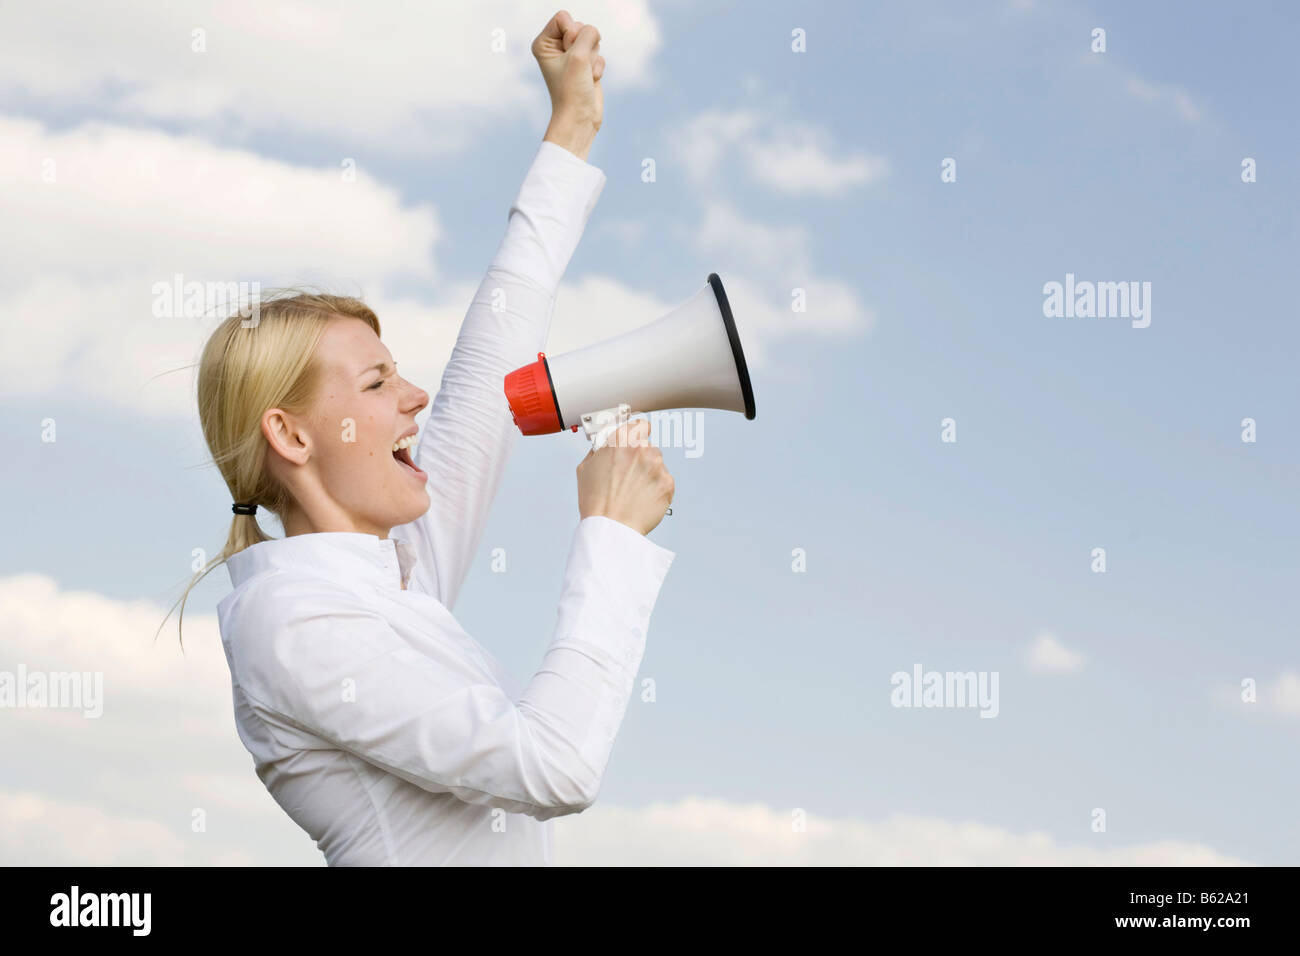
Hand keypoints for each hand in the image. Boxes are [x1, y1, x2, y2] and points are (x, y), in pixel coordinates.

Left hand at [533, 10, 603, 159]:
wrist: (580, 117)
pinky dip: (598, 67)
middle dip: (584, 47)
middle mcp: (556, 47)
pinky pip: (599, 53)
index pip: (564, 17)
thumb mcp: (579, 56)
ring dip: (592, 58)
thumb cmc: (572, 90)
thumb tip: (593, 32)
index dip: (571, 34)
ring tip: (583, 75)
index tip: (568, 55)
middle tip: (577, 67)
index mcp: (544, 43)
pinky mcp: (585, 63)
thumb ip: (587, 33)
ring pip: (592, 39)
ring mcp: (572, 55)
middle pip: (580, 26)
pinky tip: (590, 80)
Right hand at [577, 419, 674, 536]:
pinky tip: (642, 499)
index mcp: (621, 439)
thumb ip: (599, 450)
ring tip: (633, 491)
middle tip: (628, 476)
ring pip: (656, 464)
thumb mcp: (585, 468)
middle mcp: (642, 448)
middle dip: (640, 458)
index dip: (636, 433)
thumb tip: (605, 444)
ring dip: (649, 473)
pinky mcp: (668, 483)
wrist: (610, 528)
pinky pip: (664, 481)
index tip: (636, 439)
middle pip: (648, 446)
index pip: (640, 423)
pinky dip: (656, 489)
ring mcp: (657, 466)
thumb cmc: (596, 501)